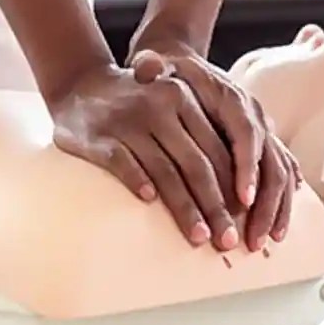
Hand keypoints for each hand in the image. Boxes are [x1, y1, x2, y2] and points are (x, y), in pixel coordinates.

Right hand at [50, 61, 240, 251]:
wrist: (79, 83)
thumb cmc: (139, 104)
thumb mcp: (173, 104)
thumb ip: (201, 133)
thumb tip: (240, 187)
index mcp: (185, 97)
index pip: (217, 149)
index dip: (234, 187)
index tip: (244, 219)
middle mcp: (160, 106)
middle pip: (197, 164)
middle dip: (216, 206)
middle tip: (227, 240)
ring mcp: (128, 121)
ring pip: (165, 170)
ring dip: (185, 207)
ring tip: (199, 236)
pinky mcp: (98, 136)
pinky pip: (122, 162)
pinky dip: (137, 180)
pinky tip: (149, 203)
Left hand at [129, 40, 299, 251]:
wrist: (183, 64)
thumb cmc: (168, 72)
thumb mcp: (155, 64)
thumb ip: (150, 66)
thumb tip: (146, 68)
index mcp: (232, 98)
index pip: (247, 133)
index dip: (247, 167)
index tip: (242, 199)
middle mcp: (254, 115)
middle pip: (271, 162)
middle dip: (264, 203)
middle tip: (251, 238)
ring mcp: (262, 131)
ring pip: (281, 173)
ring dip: (275, 209)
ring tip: (262, 241)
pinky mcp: (263, 145)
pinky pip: (282, 175)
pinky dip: (281, 203)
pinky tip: (275, 228)